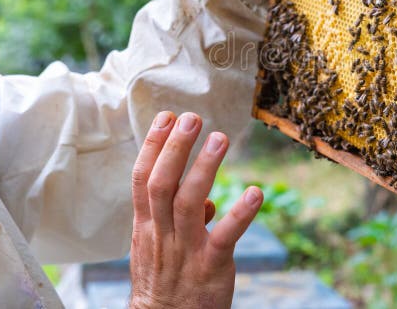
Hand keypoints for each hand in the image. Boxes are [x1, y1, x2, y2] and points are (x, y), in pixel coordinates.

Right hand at [130, 111, 263, 308]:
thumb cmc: (165, 280)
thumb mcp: (158, 247)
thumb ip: (174, 219)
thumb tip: (206, 199)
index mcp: (146, 226)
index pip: (142, 180)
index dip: (152, 147)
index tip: (165, 116)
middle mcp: (161, 235)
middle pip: (162, 186)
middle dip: (174, 149)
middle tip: (190, 118)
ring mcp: (185, 251)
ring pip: (189, 204)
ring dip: (204, 169)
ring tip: (220, 138)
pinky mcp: (210, 267)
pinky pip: (224, 237)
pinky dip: (239, 214)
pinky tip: (254, 193)